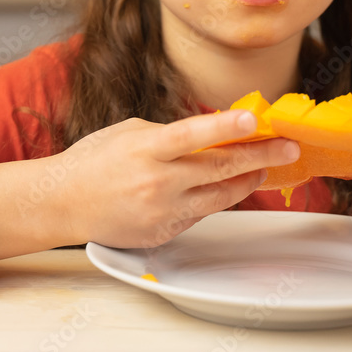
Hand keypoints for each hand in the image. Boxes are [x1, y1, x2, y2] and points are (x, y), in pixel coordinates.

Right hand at [58, 110, 298, 248]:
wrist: (63, 203)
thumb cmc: (94, 161)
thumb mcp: (129, 132)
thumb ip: (170, 134)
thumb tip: (210, 133)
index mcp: (146, 148)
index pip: (192, 135)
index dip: (225, 127)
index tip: (254, 120)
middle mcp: (157, 181)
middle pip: (219, 168)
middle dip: (260, 156)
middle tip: (288, 147)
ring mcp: (163, 210)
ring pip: (220, 195)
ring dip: (247, 180)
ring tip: (265, 168)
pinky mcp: (164, 231)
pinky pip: (201, 213)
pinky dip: (216, 197)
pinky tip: (227, 186)